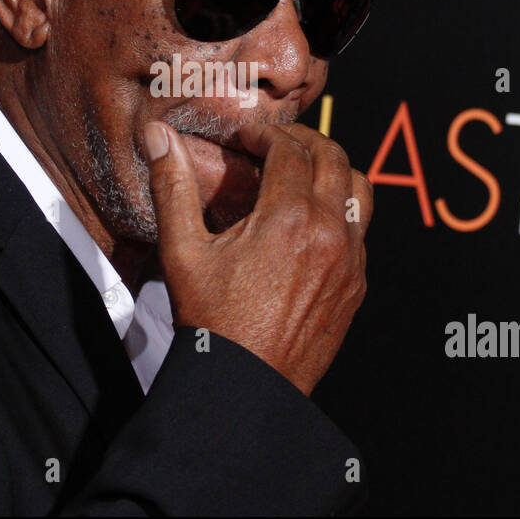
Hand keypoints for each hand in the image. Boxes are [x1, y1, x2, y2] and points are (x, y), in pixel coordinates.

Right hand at [141, 119, 371, 395]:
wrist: (248, 385)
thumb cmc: (214, 323)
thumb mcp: (183, 252)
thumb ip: (172, 187)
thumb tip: (157, 136)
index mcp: (290, 218)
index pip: (289, 148)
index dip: (266, 132)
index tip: (246, 136)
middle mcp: (330, 232)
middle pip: (333, 157)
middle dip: (303, 140)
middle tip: (274, 142)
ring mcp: (350, 260)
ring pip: (359, 189)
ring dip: (333, 170)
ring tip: (301, 171)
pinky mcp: (356, 284)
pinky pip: (361, 229)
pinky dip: (341, 209)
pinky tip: (311, 220)